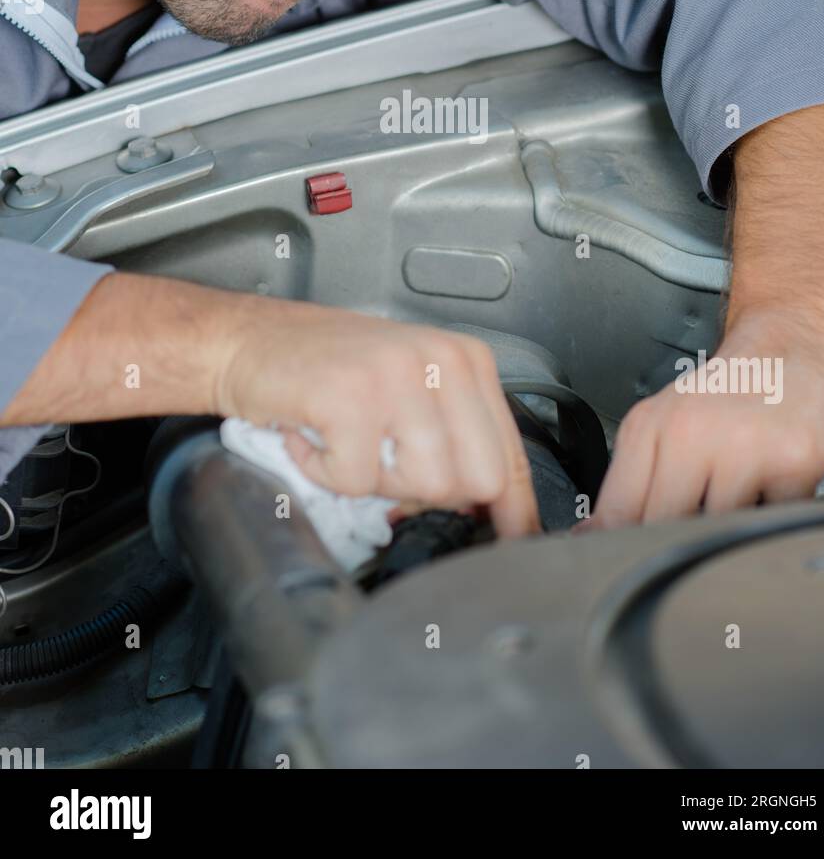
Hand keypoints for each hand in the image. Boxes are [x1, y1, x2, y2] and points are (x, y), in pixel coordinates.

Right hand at [213, 296, 539, 536]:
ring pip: (423, 485)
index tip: (514, 542)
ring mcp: (397, 376)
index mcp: (466, 361)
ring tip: (346, 441)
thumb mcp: (413, 388)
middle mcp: (441, 361)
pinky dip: (324, 473)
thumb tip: (492, 510)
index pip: (510, 454)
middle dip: (428, 492)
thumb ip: (455, 437)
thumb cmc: (326, 367)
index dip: (514, 511)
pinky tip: (314, 436)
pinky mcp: (350, 397)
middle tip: (384, 461)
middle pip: (477, 480)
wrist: (249, 340)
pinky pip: (356, 481)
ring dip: (373, 480)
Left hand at [589, 310, 823, 528]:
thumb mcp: (668, 424)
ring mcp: (743, 445)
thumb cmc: (734, 389)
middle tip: (691, 536)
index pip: (617, 513)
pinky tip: (772, 488)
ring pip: (719, 533)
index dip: (618, 550)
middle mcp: (690, 432)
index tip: (624, 563)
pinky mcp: (794, 459)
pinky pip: (775, 523)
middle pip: (662, 530)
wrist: (796, 340)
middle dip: (674, 548)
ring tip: (737, 500)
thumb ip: (631, 483)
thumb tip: (589, 537)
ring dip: (727, 535)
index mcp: (649, 428)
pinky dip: (774, 519)